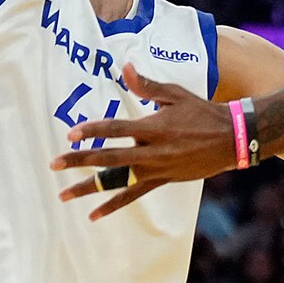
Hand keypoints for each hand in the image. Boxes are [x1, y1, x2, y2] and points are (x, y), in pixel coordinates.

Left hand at [50, 66, 234, 219]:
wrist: (230, 138)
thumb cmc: (201, 111)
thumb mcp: (175, 94)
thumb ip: (147, 85)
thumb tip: (125, 67)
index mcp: (153, 127)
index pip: (116, 129)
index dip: (93, 130)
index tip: (70, 134)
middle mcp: (151, 151)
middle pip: (109, 157)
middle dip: (79, 161)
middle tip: (54, 164)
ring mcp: (156, 169)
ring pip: (116, 181)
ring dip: (88, 188)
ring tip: (63, 196)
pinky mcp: (162, 180)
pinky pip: (132, 195)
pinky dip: (112, 205)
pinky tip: (93, 214)